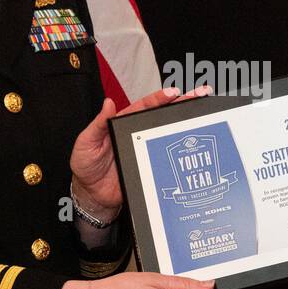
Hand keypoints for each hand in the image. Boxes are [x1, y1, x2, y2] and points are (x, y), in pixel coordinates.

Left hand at [69, 85, 211, 214]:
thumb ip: (98, 124)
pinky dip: (180, 152)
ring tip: (202, 114)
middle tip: (199, 95)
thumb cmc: (85, 166)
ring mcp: (146, 150)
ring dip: (185, 124)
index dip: (159, 99)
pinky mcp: (150, 166)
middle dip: (182, 104)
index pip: (144, 106)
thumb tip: (108, 103)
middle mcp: (137, 134)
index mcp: (123, 123)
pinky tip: (192, 146)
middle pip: (162, 116)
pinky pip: (167, 158)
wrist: (91, 195)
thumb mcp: (87, 142)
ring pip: (168, 134)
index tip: (173, 93)